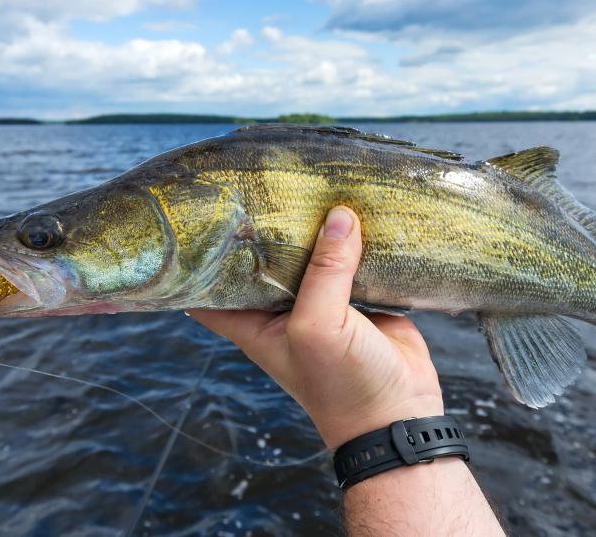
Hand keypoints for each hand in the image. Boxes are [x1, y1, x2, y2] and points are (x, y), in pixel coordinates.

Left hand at [192, 205, 445, 449]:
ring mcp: (321, 302)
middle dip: (265, 226)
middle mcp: (282, 309)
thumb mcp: (318, 326)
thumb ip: (325, 271)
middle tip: (263, 179)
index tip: (198, 216)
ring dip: (315, 228)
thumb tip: (339, 215)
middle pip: (265, 259)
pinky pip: (352, 261)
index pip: (210, 287)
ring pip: (311, 255)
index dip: (201, 257)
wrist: (397, 415)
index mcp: (252, 321)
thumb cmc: (342, 384)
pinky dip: (356, 239)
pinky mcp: (358, 298)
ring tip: (311, 181)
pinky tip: (357, 207)